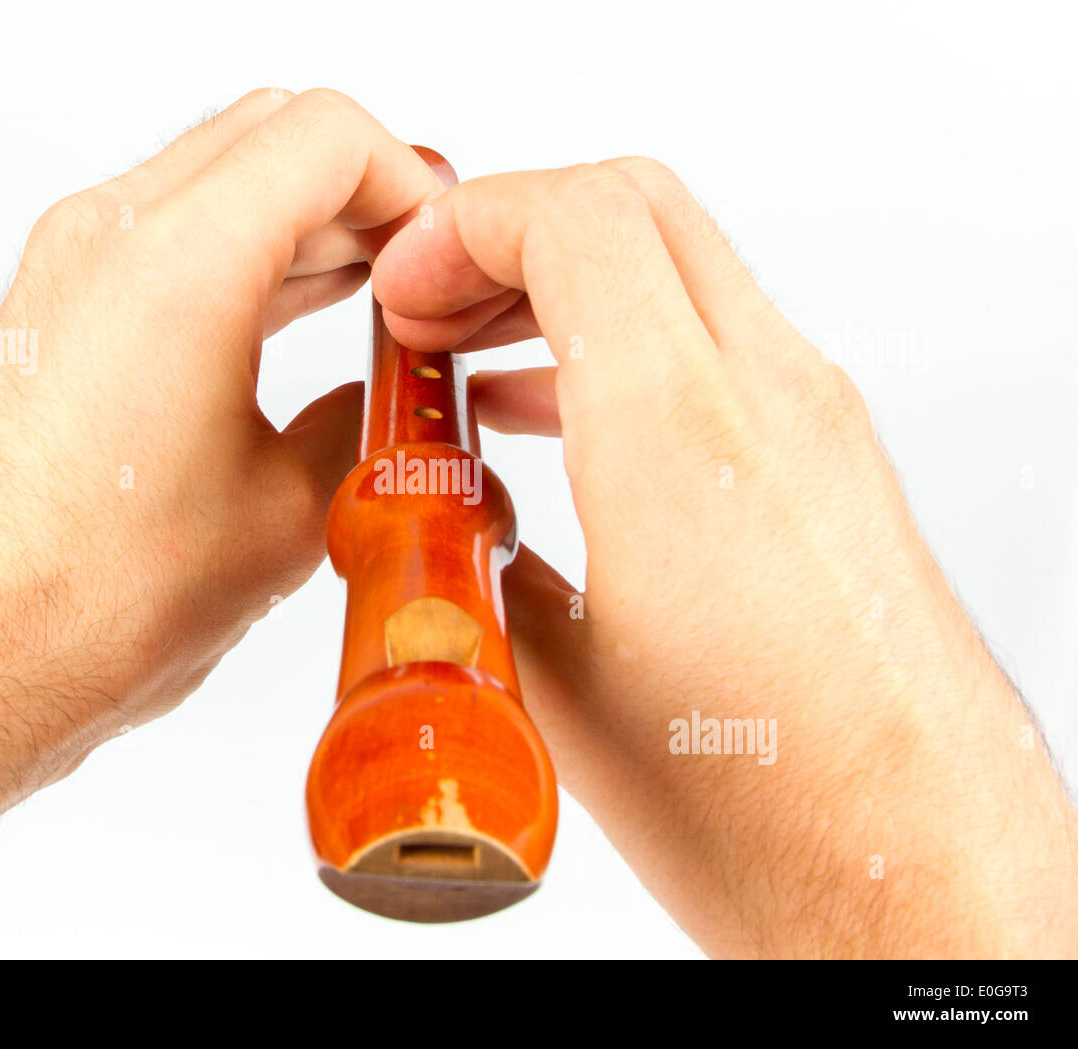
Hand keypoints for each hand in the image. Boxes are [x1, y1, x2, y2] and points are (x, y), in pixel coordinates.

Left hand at [0, 89, 441, 955]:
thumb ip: (364, 428)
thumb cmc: (91, 599)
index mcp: (180, 263)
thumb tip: (394, 410)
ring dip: (301, 222)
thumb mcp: (287, 516)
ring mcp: (71, 266)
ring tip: (373, 301)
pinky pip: (169, 233)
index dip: (412, 185)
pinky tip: (292, 323)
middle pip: (272, 137)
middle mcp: (111, 237)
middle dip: (363, 194)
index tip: (443, 255)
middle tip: (418, 276)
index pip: (328, 138)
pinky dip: (242, 254)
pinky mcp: (55, 309)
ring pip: (219, 178)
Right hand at [372, 160, 1077, 956]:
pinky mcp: (834, 464)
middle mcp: (771, 400)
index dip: (464, 229)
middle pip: (635, 209)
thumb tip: (444, 535)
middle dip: (511, 234)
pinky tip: (563, 419)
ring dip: (568, 286)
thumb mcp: (561, 688)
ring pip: (681, 269)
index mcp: (682, 438)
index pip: (576, 221)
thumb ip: (483, 575)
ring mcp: (818, 424)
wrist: (914, 876)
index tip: (407, 291)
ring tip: (479, 361)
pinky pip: (720, 345)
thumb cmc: (773, 813)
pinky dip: (626, 346)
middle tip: (434, 309)